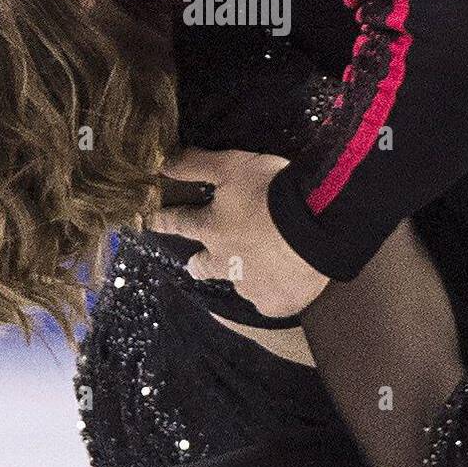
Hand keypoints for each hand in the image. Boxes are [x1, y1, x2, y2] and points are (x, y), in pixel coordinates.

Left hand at [144, 147, 329, 317]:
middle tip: (196, 263)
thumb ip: (197, 164)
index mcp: (211, 228)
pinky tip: (285, 283)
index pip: (180, 223)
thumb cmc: (272, 190)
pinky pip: (269, 301)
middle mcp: (224, 261)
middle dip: (199, 263)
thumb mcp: (232, 165)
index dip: (164, 220)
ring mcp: (250, 286)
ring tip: (259, 265)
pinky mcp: (276, 303)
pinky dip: (274, 292)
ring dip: (244, 273)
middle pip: (204, 265)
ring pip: (239, 282)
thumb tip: (162, 163)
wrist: (316, 223)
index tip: (151, 223)